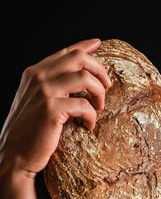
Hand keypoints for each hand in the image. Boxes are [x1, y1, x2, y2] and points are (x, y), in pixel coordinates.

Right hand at [0, 38, 111, 177]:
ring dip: (99, 92)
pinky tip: (88, 125)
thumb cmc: (30, 132)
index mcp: (34, 73)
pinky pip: (84, 105)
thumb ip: (51, 87)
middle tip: (107, 86)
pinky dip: (92, 116)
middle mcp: (38, 77)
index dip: (84, 46)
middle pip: (78, 58)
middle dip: (99, 70)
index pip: (64, 52)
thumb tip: (77, 79)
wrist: (15, 154)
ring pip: (85, 78)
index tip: (98, 44)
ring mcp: (44, 92)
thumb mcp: (36, 102)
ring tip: (99, 107)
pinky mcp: (51, 109)